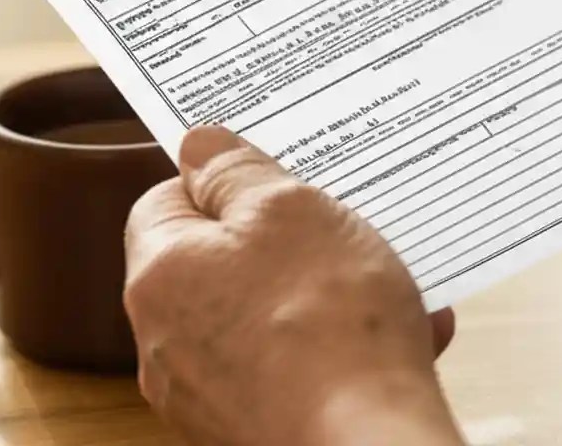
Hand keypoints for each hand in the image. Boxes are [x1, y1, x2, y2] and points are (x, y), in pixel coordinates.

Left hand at [124, 126, 463, 445]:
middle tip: (339, 228)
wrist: (363, 441)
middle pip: (220, 263)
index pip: (167, 201)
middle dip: (286, 242)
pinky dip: (339, 349)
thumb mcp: (289, 209)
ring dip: (324, 295)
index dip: (224, 182)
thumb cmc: (328, 321)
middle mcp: (168, 341)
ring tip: (387, 286)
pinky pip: (295, 368)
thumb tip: (198, 146)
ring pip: (267, 317)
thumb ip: (236, 171)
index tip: (275, 177)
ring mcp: (208, 394)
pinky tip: (402, 337)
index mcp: (160, 275)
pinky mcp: (253, 426)